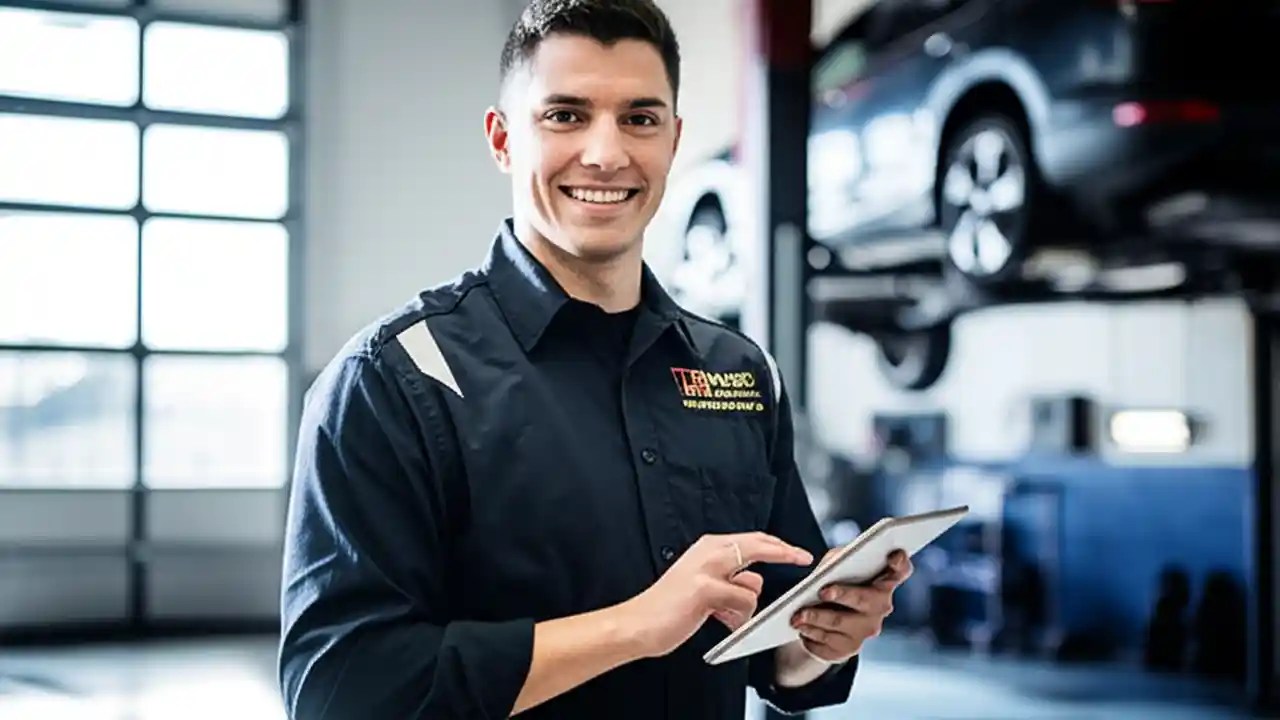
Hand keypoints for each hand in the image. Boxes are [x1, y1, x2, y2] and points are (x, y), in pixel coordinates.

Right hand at [618, 532, 813, 658]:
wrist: (639, 623)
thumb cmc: (670, 607)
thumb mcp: (704, 584)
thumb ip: (730, 579)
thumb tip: (754, 584)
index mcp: (708, 547)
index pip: (752, 539)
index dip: (778, 545)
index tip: (799, 552)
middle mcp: (709, 551)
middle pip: (759, 545)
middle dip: (785, 552)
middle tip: (803, 558)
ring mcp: (707, 568)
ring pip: (753, 584)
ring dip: (745, 607)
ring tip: (722, 615)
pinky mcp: (705, 589)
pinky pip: (741, 603)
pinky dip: (736, 618)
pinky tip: (719, 621)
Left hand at [788, 549, 912, 662]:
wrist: (827, 622)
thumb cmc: (836, 585)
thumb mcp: (837, 566)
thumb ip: (838, 559)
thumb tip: (832, 563)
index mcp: (882, 582)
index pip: (900, 570)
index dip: (900, 563)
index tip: (893, 555)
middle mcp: (880, 607)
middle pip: (864, 600)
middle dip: (843, 595)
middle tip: (823, 592)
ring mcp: (866, 630)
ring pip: (840, 624)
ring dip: (817, 618)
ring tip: (798, 615)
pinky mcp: (848, 648)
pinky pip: (828, 643)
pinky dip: (811, 634)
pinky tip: (801, 628)